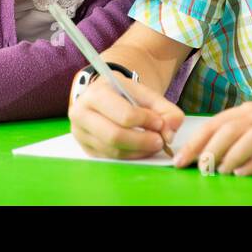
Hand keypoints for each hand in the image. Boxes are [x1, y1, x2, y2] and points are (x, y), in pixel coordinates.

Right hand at [69, 74, 183, 159]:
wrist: (103, 94)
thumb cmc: (124, 93)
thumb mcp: (144, 93)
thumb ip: (164, 108)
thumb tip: (171, 129)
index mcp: (96, 93)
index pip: (124, 115)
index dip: (146, 121)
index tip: (160, 122)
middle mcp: (81, 113)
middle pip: (115, 136)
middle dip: (142, 141)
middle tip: (160, 141)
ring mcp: (80, 133)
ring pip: (113, 151)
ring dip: (139, 151)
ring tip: (153, 144)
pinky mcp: (86, 149)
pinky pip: (111, 159)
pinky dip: (130, 156)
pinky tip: (141, 149)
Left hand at [173, 95, 251, 174]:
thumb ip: (240, 125)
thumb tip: (212, 143)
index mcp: (248, 110)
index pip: (214, 125)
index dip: (194, 142)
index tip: (178, 159)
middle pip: (224, 132)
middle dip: (204, 150)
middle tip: (191, 167)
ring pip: (243, 140)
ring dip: (226, 156)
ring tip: (213, 171)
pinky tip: (240, 172)